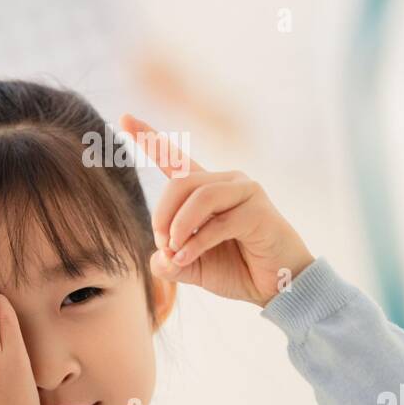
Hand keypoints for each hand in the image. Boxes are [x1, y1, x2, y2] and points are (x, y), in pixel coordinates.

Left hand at [119, 114, 313, 306]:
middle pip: (180, 182)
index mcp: (207, 190)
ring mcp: (245, 192)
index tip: (124, 118)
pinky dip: (196, 242)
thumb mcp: (192, 266)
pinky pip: (217, 221)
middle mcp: (226, 182)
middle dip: (162, 214)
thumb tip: (158, 257)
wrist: (279, 286)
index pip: (174, 159)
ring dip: (178, 226)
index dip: (149, 138)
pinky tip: (186, 257)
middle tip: (162, 244)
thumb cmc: (238, 269)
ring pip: (199, 196)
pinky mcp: (258, 210)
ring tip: (174, 250)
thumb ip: (169, 261)